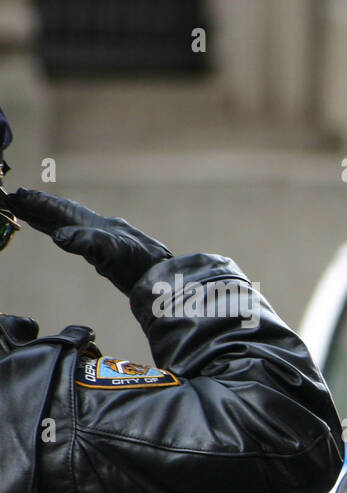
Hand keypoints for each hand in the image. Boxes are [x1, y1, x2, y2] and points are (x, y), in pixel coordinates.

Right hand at [2, 188, 170, 294]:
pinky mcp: (108, 255)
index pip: (61, 210)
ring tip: (26, 212)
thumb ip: (87, 243)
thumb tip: (60, 237)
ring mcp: (104, 241)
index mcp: (97, 225)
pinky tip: (59, 234)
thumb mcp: (113, 252)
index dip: (38, 203)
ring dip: (47, 218)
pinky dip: (62, 232)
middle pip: (62, 213)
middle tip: (14, 199)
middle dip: (38, 206)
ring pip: (69, 224)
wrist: (168, 280)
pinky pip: (77, 238)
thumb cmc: (143, 266)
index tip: (16, 194)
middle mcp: (99, 228)